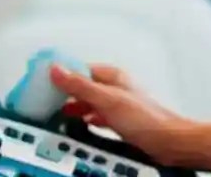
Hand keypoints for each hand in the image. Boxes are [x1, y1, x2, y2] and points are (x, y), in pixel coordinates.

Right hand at [49, 63, 193, 165]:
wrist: (168, 141)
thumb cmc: (145, 119)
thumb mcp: (107, 100)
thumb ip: (81, 86)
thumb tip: (57, 69)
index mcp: (112, 76)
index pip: (80, 68)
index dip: (61, 72)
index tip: (42, 78)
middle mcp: (115, 87)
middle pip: (83, 84)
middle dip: (65, 90)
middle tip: (44, 97)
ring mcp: (118, 104)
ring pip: (89, 101)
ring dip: (74, 105)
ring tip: (56, 111)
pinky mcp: (121, 120)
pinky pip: (98, 115)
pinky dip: (86, 118)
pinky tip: (81, 123)